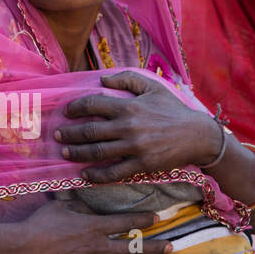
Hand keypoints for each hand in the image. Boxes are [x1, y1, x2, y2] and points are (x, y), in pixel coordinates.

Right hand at [8, 199, 170, 253]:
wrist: (22, 249)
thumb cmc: (39, 224)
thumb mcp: (61, 206)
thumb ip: (82, 207)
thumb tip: (94, 208)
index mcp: (94, 225)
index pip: (126, 221)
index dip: (144, 219)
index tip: (157, 217)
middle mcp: (98, 246)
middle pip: (133, 247)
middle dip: (154, 247)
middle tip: (170, 246)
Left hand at [56, 71, 219, 181]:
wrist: (197, 135)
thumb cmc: (172, 110)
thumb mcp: (152, 87)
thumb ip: (126, 79)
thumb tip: (102, 79)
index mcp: (129, 106)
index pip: (93, 104)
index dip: (75, 108)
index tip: (66, 112)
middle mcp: (128, 126)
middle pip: (89, 131)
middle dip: (69, 133)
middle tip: (57, 135)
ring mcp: (134, 147)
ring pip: (97, 152)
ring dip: (77, 153)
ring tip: (65, 153)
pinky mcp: (141, 164)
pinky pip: (113, 172)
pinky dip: (96, 175)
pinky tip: (85, 174)